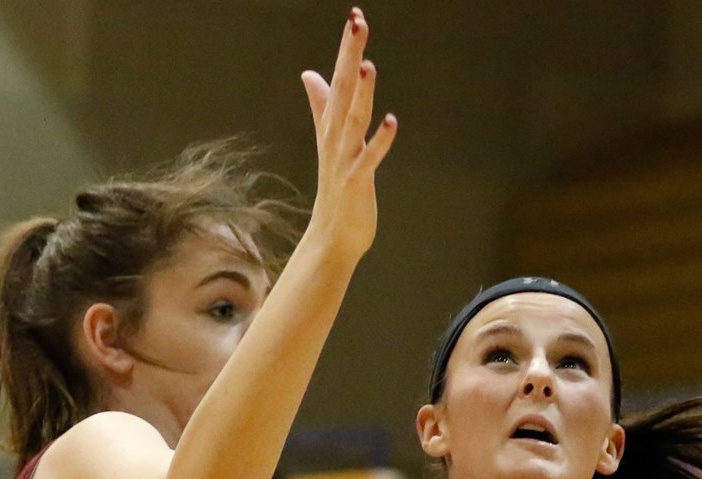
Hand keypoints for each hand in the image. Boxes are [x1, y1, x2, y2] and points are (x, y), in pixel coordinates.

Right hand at [301, 7, 397, 257]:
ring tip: (368, 65)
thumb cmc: (336, 188)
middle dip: (350, 57)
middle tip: (357, 22)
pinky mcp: (357, 182)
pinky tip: (392, 121)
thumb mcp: (329, 140)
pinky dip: (380, 141)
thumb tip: (309, 73)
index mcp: (332, 126)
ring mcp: (346, 159)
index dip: (347, 49)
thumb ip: (321, 105)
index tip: (355, 16)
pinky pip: (370, 158)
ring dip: (361, 94)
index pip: (339, 78)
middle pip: (344, 90)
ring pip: (354, 120)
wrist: (333, 234)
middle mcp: (337, 137)